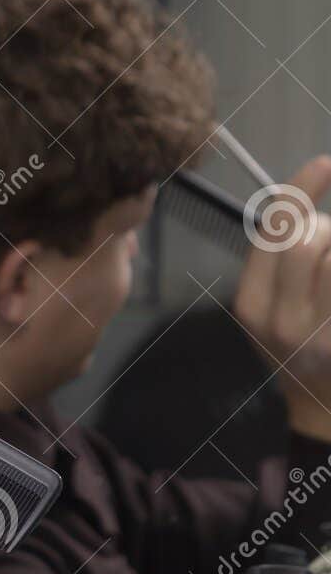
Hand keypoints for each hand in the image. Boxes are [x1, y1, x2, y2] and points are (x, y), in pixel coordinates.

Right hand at [235, 155, 330, 441]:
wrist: (323, 410)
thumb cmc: (300, 352)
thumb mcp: (269, 312)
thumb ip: (278, 266)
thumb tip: (301, 208)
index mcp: (251, 305)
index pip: (271, 234)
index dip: (300, 190)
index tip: (324, 162)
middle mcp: (280, 321)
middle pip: (307, 241)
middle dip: (329, 229)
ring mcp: (317, 334)